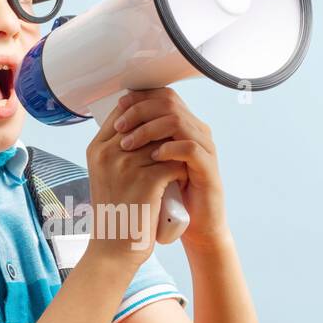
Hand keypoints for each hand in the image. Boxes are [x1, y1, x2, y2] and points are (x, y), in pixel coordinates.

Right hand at [83, 96, 188, 268]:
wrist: (114, 249)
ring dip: (177, 150)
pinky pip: (173, 163)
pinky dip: (182, 170)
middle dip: (166, 131)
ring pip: (164, 141)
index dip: (147, 113)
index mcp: (97, 149)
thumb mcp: (106, 175)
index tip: (162, 123)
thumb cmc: (115, 212)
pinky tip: (183, 179)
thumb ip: (117, 150)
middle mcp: (109, 153)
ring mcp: (126, 166)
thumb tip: (142, 124)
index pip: (124, 111)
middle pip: (147, 122)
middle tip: (178, 144)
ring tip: (182, 162)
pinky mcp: (146, 181)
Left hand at [111, 88, 229, 251]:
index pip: (164, 97)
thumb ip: (142, 143)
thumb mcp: (152, 164)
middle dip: (139, 112)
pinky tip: (152, 158)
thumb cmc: (171, 195)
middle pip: (169, 103)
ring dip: (149, 130)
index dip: (140, 98)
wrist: (195, 226)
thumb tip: (114, 123)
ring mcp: (205, 148)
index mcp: (184, 127)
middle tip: (119, 127)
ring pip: (177, 122)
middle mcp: (197, 132)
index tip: (119, 108)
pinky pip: (189, 148)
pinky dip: (168, 149)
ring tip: (129, 145)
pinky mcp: (208, 168)